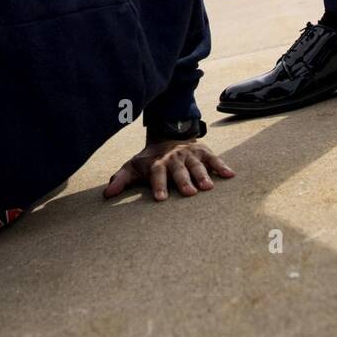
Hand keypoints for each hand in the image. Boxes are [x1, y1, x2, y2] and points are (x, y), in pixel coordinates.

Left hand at [103, 138, 234, 202]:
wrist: (167, 137)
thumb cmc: (150, 160)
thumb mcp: (133, 166)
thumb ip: (121, 180)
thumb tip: (107, 195)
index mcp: (157, 162)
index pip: (157, 173)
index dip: (158, 185)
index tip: (161, 199)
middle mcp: (174, 158)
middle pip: (179, 170)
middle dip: (183, 181)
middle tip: (189, 193)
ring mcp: (190, 154)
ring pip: (197, 165)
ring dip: (203, 175)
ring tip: (209, 188)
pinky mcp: (203, 152)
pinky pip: (214, 158)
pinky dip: (221, 166)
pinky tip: (230, 175)